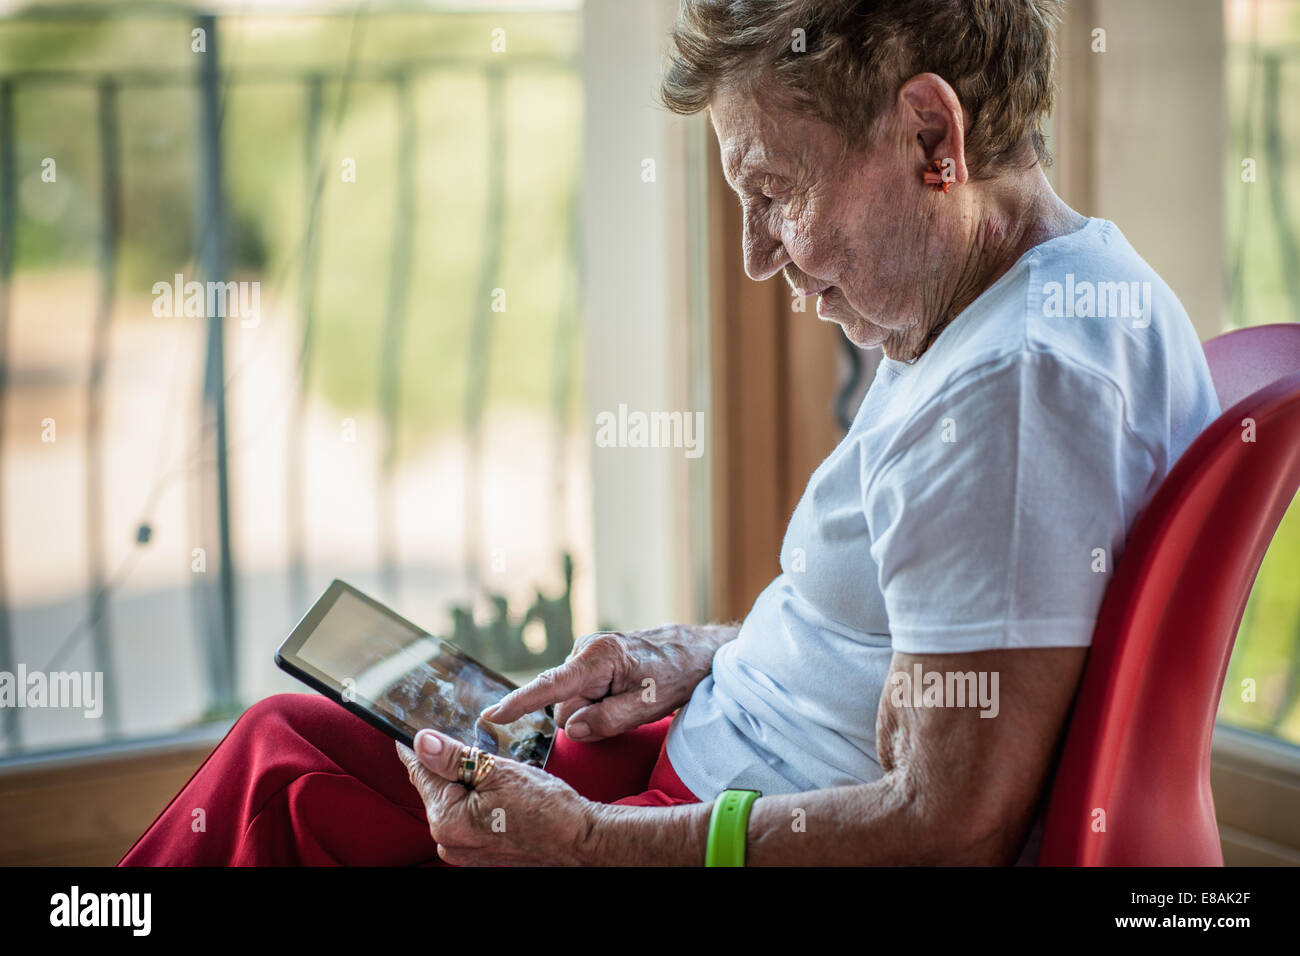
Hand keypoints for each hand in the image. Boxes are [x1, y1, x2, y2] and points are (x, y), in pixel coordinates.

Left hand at [396, 728, 597, 865]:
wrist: (578, 839)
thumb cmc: (546, 808)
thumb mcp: (497, 771)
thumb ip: (454, 757)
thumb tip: (422, 742)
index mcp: (447, 820)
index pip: (421, 772)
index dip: (419, 745)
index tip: (408, 728)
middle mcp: (448, 840)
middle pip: (435, 786)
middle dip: (449, 762)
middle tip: (475, 746)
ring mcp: (462, 848)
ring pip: (451, 798)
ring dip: (464, 779)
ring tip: (494, 769)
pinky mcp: (475, 849)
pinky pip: (463, 813)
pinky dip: (473, 796)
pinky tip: (497, 788)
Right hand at [480, 625, 732, 741]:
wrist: (694, 651)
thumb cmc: (675, 675)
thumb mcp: (646, 706)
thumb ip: (606, 721)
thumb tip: (572, 729)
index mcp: (596, 658)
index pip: (549, 687)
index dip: (518, 704)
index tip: (489, 718)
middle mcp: (585, 651)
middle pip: (566, 704)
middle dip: (586, 718)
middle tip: (626, 712)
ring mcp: (588, 655)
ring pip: (576, 702)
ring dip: (596, 712)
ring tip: (631, 701)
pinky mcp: (593, 663)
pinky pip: (585, 695)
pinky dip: (600, 704)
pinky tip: (625, 697)